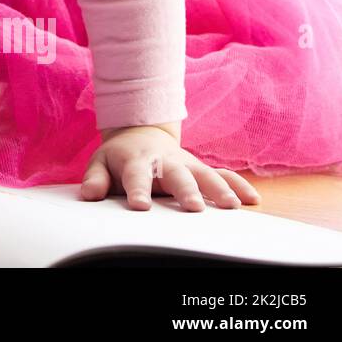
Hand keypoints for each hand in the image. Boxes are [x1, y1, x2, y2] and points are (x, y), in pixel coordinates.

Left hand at [79, 121, 261, 211]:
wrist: (141, 133)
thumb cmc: (120, 156)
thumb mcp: (101, 162)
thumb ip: (95, 179)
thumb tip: (89, 194)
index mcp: (137, 161)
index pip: (136, 177)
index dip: (137, 190)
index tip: (140, 206)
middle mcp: (165, 162)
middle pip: (177, 176)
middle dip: (185, 191)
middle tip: (193, 208)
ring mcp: (187, 164)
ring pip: (205, 175)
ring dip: (219, 189)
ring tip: (232, 207)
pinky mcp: (201, 169)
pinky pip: (224, 175)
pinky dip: (238, 185)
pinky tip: (252, 200)